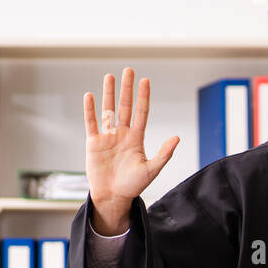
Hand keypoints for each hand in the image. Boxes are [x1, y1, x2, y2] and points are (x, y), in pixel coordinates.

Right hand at [83, 69, 179, 232]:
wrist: (113, 197)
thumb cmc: (132, 186)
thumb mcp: (151, 170)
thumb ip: (164, 154)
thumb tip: (177, 137)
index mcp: (136, 138)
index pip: (141, 113)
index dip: (143, 97)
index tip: (146, 81)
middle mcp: (122, 134)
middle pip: (125, 106)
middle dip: (127, 89)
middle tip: (129, 70)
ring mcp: (107, 137)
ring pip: (108, 110)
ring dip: (109, 93)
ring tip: (110, 77)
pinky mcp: (93, 143)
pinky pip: (91, 122)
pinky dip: (90, 110)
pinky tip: (90, 96)